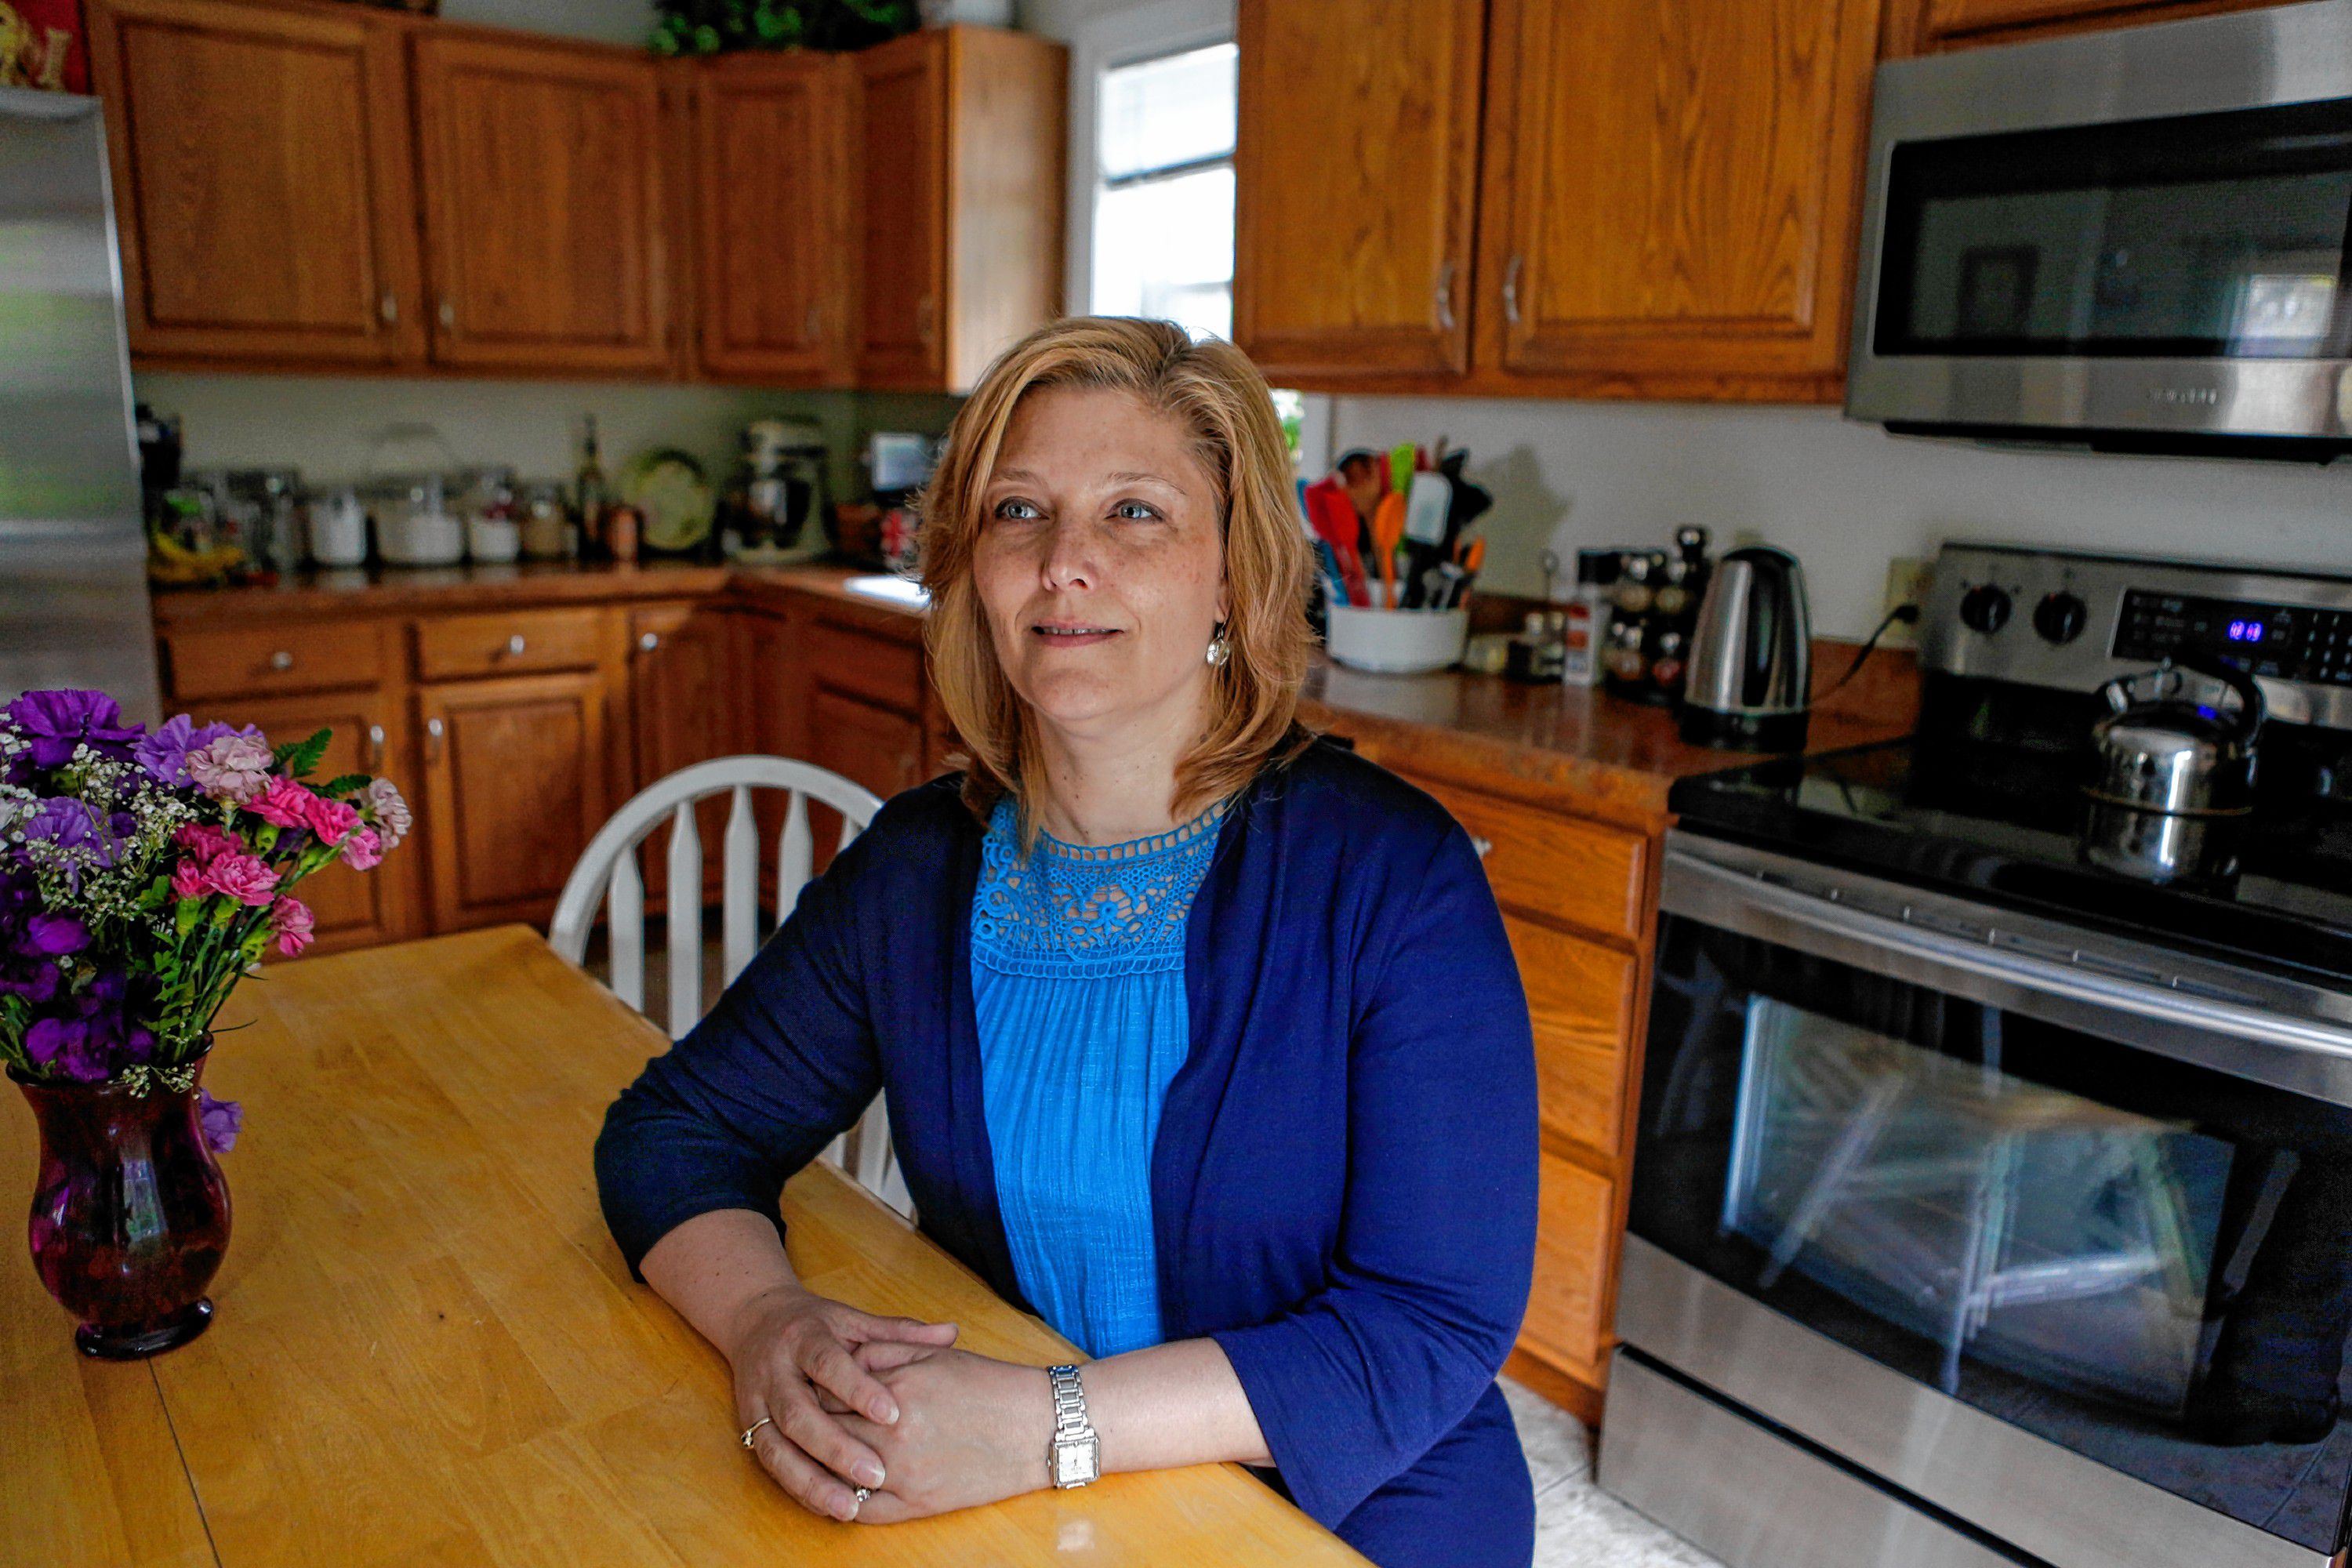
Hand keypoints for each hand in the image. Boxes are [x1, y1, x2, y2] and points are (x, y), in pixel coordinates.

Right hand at [727, 1285, 958, 1522]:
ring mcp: (757, 1403)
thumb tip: (950, 1333)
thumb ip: (899, 1333)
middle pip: (799, 1414)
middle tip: (877, 1473)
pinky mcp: (749, 1428)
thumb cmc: (818, 1326)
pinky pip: (770, 1464)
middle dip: (836, 1447)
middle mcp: (775, 1372)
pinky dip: (797, 1487)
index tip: (892, 1414)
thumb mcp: (854, 1322)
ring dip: (812, 1480)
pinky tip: (827, 1505)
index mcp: (803, 1338)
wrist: (757, 1321)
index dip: (858, 1389)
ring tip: (850, 1506)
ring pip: (777, 1448)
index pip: (828, 1364)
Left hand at [813, 1346, 1055, 1522]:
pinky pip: (860, 1510)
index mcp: (895, 1390)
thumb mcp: (935, 1354)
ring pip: (835, 1473)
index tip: (812, 1388)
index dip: (816, 1390)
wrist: (1037, 1427)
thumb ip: (884, 1351)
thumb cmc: (991, 1385)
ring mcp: (903, 1473)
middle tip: (805, 1421)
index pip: (827, 1392)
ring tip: (814, 1454)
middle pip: (826, 1432)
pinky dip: (841, 1501)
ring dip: (821, 1465)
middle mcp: (892, 1434)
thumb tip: (845, 1360)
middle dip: (813, 1426)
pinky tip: (838, 1488)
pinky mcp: (916, 1505)